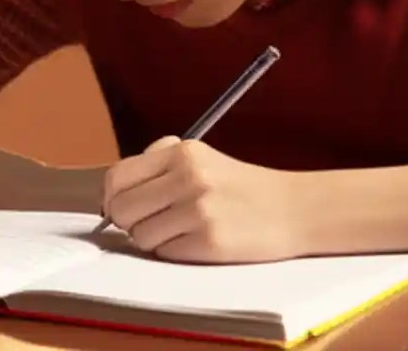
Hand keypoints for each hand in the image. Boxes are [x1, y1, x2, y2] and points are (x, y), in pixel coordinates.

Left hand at [101, 136, 305, 263]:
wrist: (295, 209)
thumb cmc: (242, 187)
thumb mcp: (203, 157)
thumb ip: (160, 162)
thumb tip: (116, 188)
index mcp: (182, 153)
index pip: (118, 177)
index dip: (112, 197)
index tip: (118, 207)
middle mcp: (188, 178)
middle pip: (122, 209)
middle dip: (128, 222)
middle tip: (148, 223)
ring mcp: (198, 211)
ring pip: (140, 236)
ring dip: (153, 240)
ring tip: (180, 231)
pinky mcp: (209, 242)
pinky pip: (165, 253)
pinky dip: (174, 252)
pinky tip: (197, 242)